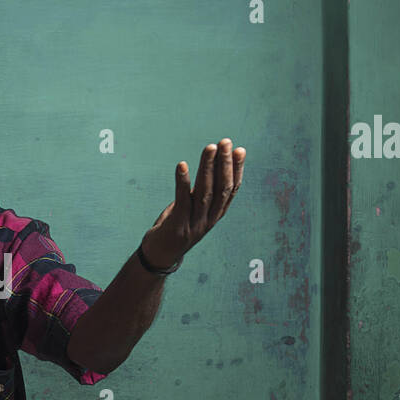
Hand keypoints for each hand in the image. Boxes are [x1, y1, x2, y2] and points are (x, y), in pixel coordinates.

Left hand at [141, 138, 245, 270]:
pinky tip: (182, 165)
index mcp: (216, 214)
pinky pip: (181, 201)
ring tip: (210, 148)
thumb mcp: (193, 210)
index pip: (231, 190)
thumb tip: (209, 168)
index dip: (237, 170)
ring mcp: (194, 224)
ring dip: (208, 168)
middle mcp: (209, 219)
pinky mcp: (177, 226)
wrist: (160, 257)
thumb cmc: (176, 227)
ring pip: (204, 192)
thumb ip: (201, 193)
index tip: (239, 150)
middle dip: (225, 164)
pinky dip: (183, 182)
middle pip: (221, 189)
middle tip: (225, 142)